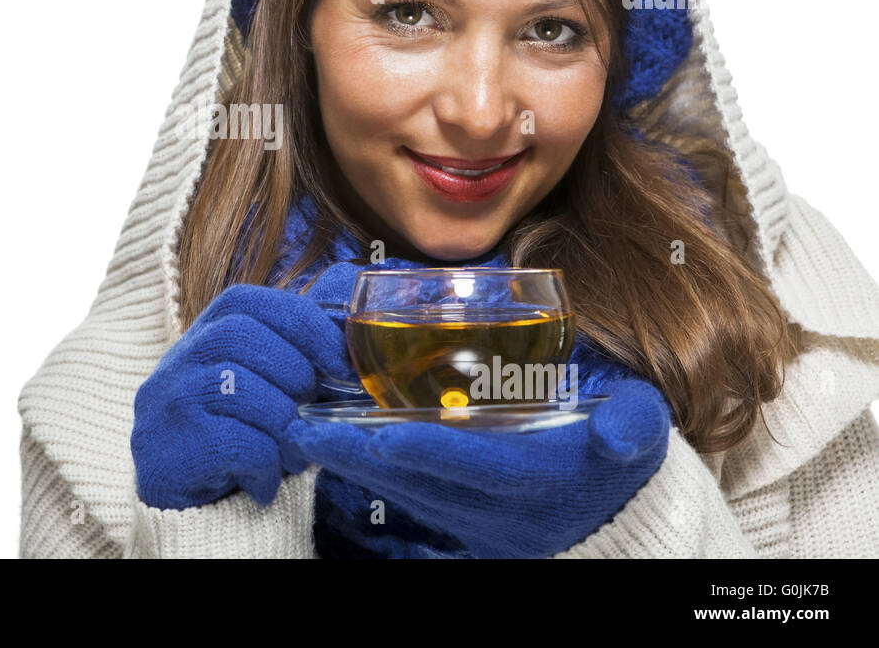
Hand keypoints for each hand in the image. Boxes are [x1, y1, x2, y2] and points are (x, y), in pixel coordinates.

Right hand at [131, 279, 354, 509]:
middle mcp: (179, 358)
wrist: (185, 502)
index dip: (302, 323)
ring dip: (283, 425)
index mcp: (205, 331)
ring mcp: (169, 401)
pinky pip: (234, 444)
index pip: (249, 302)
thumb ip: (300, 340)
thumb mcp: (267, 379)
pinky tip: (264, 480)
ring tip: (294, 455)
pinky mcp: (166, 449)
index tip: (340, 361)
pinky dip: (265, 465)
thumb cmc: (238, 432)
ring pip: (240, 389)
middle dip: (294, 373)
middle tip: (310, 412)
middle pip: (241, 336)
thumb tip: (349, 288)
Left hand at [283, 377, 671, 557]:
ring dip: (357, 465)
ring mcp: (481, 521)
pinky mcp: (463, 520)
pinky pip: (409, 496)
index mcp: (544, 480)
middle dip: (367, 458)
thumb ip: (635, 424)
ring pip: (408, 492)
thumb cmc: (620, 446)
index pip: (481, 470)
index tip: (384, 432)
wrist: (619, 505)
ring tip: (306, 434)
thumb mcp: (639, 425)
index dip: (433, 451)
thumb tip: (624, 432)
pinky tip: (335, 446)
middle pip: (426, 485)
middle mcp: (505, 511)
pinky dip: (372, 472)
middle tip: (311, 430)